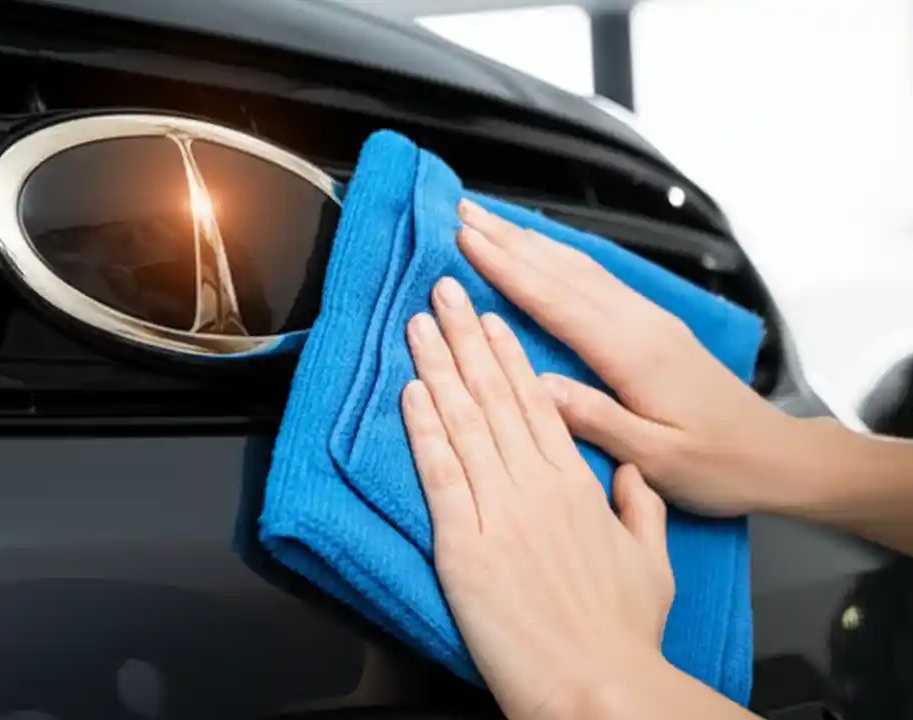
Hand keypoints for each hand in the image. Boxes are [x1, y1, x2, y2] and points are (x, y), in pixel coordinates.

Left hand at [401, 277, 673, 719]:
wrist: (600, 685)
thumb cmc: (624, 634)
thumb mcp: (651, 563)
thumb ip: (638, 508)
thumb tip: (626, 473)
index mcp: (577, 486)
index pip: (537, 403)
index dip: (507, 356)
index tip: (489, 318)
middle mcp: (537, 487)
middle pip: (494, 397)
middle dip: (465, 338)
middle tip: (442, 292)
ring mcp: (499, 512)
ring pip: (463, 422)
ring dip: (437, 367)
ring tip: (417, 323)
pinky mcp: (464, 546)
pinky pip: (439, 473)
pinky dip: (422, 428)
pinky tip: (409, 391)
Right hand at [456, 200, 798, 515]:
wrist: (776, 456)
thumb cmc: (718, 466)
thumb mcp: (658, 458)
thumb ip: (598, 420)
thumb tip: (535, 386)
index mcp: (634, 352)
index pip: (557, 300)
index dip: (507, 268)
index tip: (465, 240)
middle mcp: (639, 323)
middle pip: (563, 269)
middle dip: (509, 238)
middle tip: (461, 211)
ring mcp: (648, 319)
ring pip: (579, 267)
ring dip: (529, 241)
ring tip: (487, 221)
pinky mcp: (652, 325)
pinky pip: (594, 278)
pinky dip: (557, 257)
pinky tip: (539, 251)